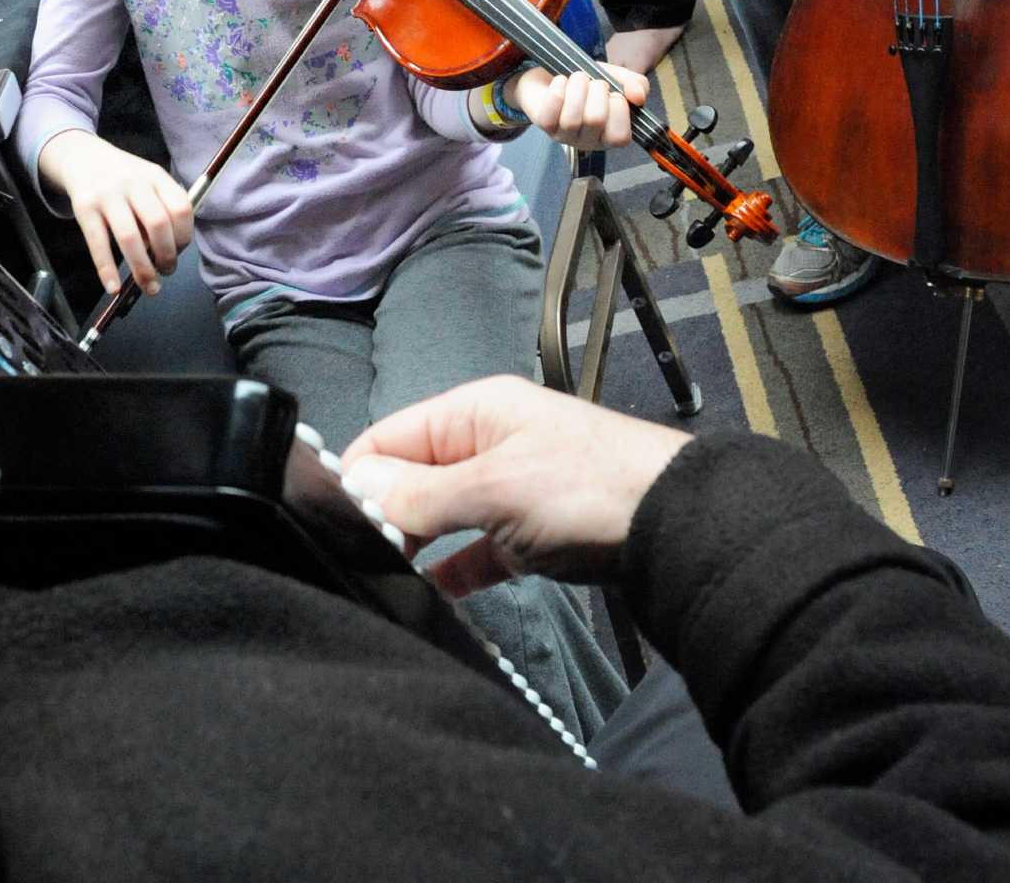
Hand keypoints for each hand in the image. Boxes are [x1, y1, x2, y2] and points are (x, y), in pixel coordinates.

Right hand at [42, 132, 193, 295]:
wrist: (83, 158)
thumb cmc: (125, 179)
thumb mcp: (148, 180)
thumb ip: (162, 207)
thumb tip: (171, 252)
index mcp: (156, 176)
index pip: (181, 208)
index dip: (184, 236)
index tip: (180, 251)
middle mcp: (134, 182)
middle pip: (158, 224)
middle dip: (167, 255)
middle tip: (166, 271)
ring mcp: (107, 194)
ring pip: (129, 237)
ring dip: (142, 269)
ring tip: (149, 286)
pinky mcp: (84, 208)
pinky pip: (98, 244)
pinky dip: (107, 270)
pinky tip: (114, 288)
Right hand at [340, 375, 690, 594]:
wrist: (677, 527)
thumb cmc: (582, 491)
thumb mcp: (492, 488)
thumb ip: (419, 493)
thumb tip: (352, 488)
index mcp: (472, 411)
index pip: (389, 435)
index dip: (356, 476)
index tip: (332, 526)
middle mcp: (485, 441)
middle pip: (411, 475)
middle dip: (383, 514)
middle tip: (362, 563)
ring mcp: (509, 487)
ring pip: (441, 514)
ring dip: (415, 544)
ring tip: (388, 583)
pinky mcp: (529, 532)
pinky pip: (475, 548)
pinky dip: (453, 569)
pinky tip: (433, 598)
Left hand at [509, 61, 647, 149]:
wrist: (551, 76)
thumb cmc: (588, 84)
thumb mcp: (617, 79)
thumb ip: (636, 85)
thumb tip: (638, 96)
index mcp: (609, 135)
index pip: (620, 137)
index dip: (620, 109)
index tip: (614, 93)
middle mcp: (587, 141)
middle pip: (596, 120)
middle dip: (598, 90)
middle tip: (594, 82)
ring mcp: (564, 135)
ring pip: (572, 117)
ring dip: (577, 87)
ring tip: (578, 77)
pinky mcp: (544, 125)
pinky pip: (550, 113)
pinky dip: (557, 90)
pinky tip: (560, 82)